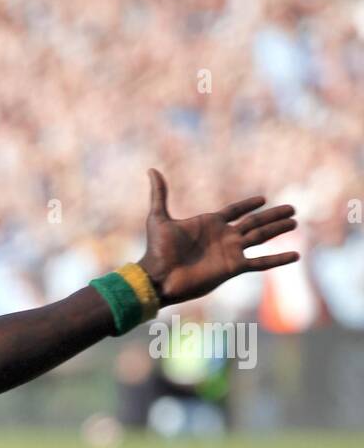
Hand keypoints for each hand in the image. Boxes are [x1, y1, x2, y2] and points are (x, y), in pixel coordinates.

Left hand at [137, 168, 298, 304]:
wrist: (158, 277)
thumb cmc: (156, 250)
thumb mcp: (158, 218)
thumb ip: (159, 194)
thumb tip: (151, 169)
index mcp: (210, 223)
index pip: (235, 211)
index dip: (248, 205)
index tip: (263, 199)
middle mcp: (223, 237)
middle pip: (254, 222)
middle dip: (273, 216)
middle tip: (293, 208)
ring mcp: (230, 252)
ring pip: (261, 237)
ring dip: (278, 230)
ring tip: (295, 223)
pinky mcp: (234, 268)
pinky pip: (261, 262)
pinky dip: (278, 259)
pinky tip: (295, 255)